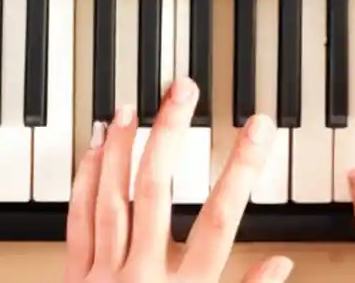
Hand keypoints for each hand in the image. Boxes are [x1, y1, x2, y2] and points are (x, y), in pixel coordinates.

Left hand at [65, 78, 293, 282]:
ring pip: (111, 196)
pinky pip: (77, 220)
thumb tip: (280, 266)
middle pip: (157, 190)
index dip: (242, 168)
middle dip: (172, 132)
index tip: (256, 128)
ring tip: (135, 106)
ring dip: (122, 146)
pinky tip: (93, 149)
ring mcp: (103, 278)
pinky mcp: (74, 282)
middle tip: (182, 91)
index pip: (223, 218)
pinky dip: (84, 180)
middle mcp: (142, 279)